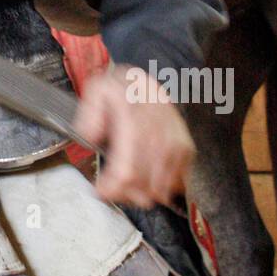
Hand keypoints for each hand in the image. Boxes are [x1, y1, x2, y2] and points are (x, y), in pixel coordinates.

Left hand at [74, 64, 194, 207]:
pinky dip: (158, 187)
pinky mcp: (187, 150)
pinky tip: (145, 175)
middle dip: (122, 194)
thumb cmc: (121, 89)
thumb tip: (92, 138)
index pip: (127, 171)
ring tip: (127, 181)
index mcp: (133, 119)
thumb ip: (89, 114)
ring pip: (159, 190)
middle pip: (143, 186)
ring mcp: (176, 144)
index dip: (112, 189)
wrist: (150, 82)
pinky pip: (175, 185)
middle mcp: (159, 135)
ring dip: (140, 193)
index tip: (99, 190)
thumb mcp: (97, 90)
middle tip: (111, 186)